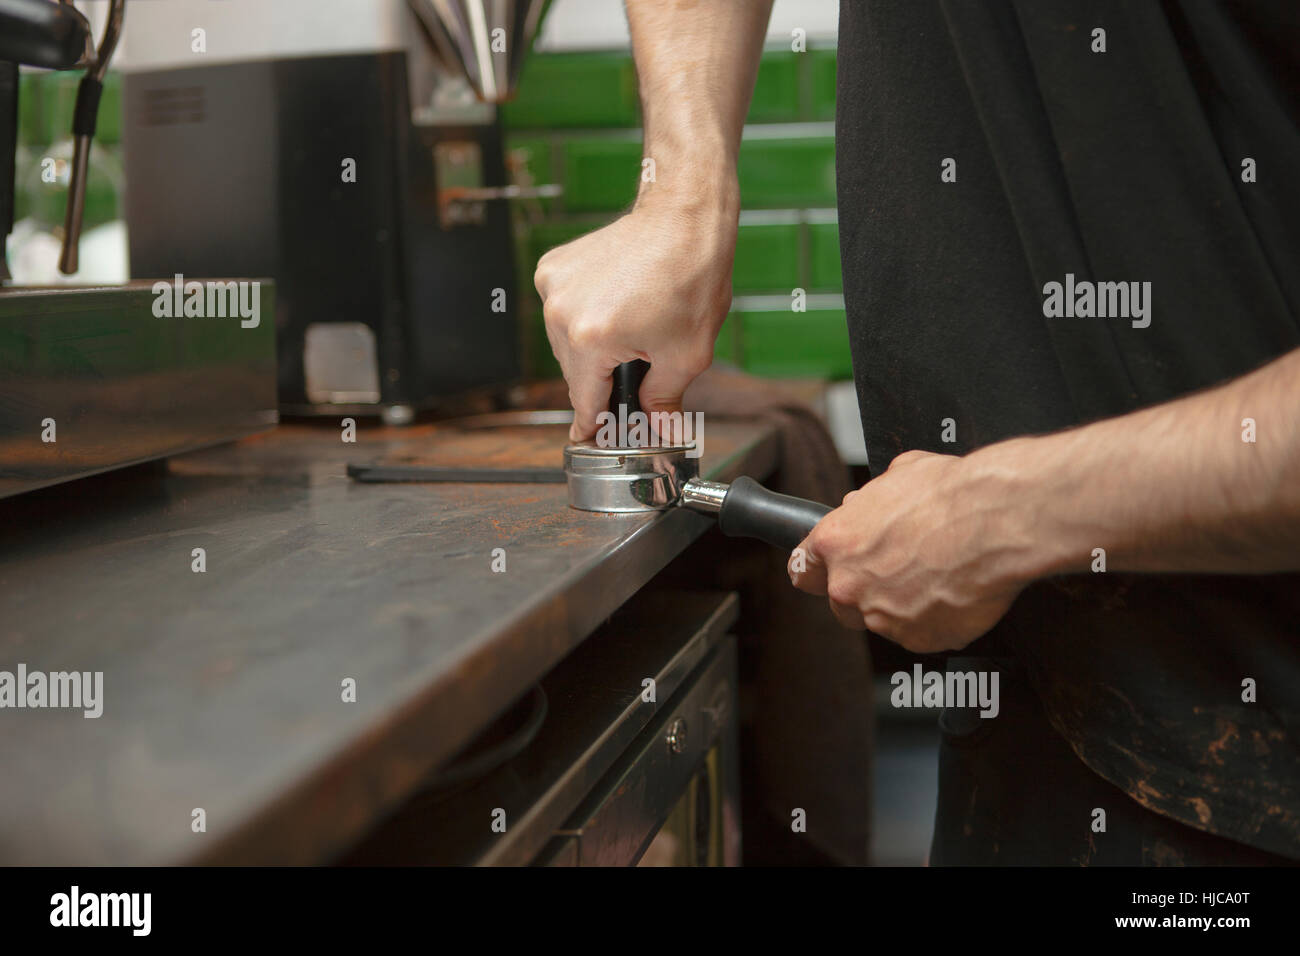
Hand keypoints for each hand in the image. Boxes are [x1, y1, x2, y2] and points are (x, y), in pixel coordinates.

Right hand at [534, 189, 736, 442]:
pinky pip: (564, 310)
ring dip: (593, 346)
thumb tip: (662, 433)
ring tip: (633, 324)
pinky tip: (618, 303)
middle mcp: (562, 314)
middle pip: (575, 372)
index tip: (589, 440)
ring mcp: (554, 287)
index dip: (592, 426)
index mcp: (591, 340)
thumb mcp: (687, 354)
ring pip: (567, 342)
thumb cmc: (691, 277)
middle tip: (639, 366)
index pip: (584, 403)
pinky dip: (585, 315)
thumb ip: (664, 401)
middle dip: (603, 378)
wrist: (684, 218)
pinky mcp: (554, 268)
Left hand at [789, 449, 1032, 652]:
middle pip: (840, 602)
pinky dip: (935, 619)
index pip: (804, 569)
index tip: (827, 570)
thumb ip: (871, 504)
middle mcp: (851, 586)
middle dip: (863, 589)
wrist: (998, 523)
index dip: (818, 568)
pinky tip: (954, 591)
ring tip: (937, 575)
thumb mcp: (897, 477)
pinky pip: (921, 633)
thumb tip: (868, 506)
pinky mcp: (920, 640)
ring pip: (882, 619)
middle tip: (898, 570)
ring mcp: (884, 618)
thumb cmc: (953, 496)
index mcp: (836, 543)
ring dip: (901, 604)